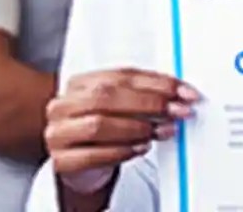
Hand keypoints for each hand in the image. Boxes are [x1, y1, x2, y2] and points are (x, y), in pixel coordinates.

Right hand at [45, 69, 197, 180]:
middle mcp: (64, 105)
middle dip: (149, 104)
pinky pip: (92, 155)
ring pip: (98, 126)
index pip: (120, 76)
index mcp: (80, 84)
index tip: (184, 92)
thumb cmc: (108, 130)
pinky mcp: (61, 161)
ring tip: (160, 132)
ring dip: (137, 128)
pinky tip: (141, 148)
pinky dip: (122, 151)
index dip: (157, 83)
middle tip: (177, 111)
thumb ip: (147, 96)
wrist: (85, 166)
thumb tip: (181, 95)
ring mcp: (58, 133)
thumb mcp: (125, 107)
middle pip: (106, 98)